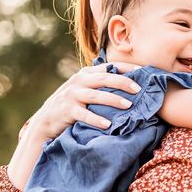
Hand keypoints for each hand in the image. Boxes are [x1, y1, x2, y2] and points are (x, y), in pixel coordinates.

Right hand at [27, 63, 142, 138]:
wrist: (46, 121)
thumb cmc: (72, 105)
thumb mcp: (84, 90)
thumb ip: (101, 85)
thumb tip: (130, 85)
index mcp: (86, 74)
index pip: (110, 66)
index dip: (128, 68)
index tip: (145, 71)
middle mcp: (79, 81)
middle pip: (104, 78)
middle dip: (123, 82)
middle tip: (139, 89)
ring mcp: (72, 95)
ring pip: (96, 95)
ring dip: (113, 100)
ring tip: (128, 105)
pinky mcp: (67, 110)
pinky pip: (84, 115)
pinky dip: (96, 119)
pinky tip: (107, 124)